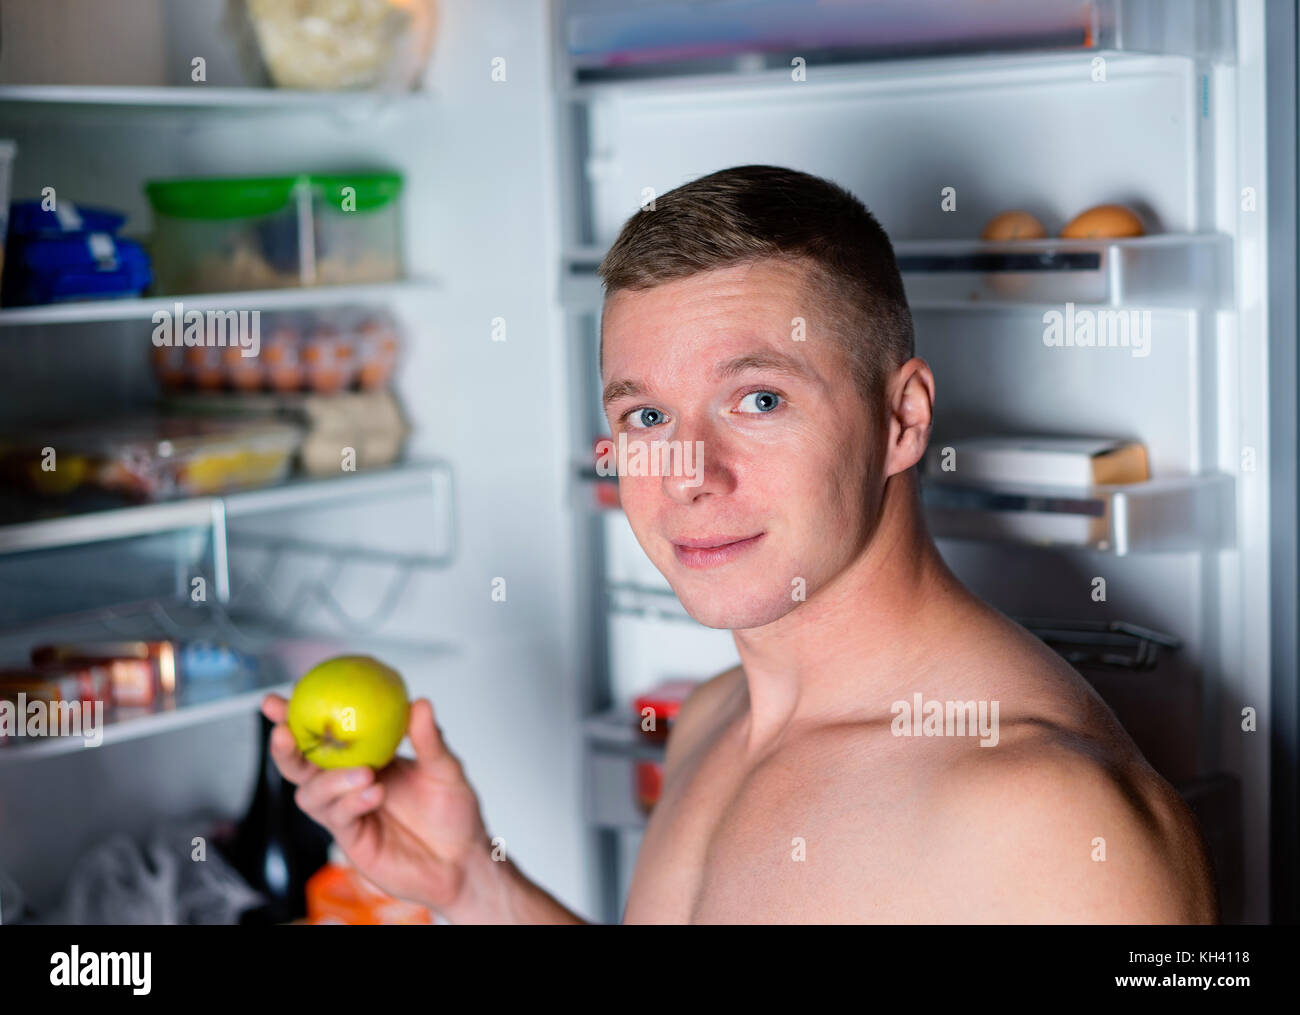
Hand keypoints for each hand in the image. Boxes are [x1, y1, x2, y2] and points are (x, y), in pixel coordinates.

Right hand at [261, 693, 489, 912]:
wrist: (462, 859)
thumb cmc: (453, 812)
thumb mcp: (445, 768)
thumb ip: (429, 739)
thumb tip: (419, 703)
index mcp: (365, 758)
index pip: (323, 735)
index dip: (294, 718)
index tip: (275, 700)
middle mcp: (349, 784)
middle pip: (301, 767)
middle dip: (286, 749)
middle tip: (285, 732)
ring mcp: (347, 813)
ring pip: (311, 795)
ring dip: (330, 780)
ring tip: (365, 773)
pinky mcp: (353, 840)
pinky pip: (338, 818)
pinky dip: (351, 802)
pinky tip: (374, 793)